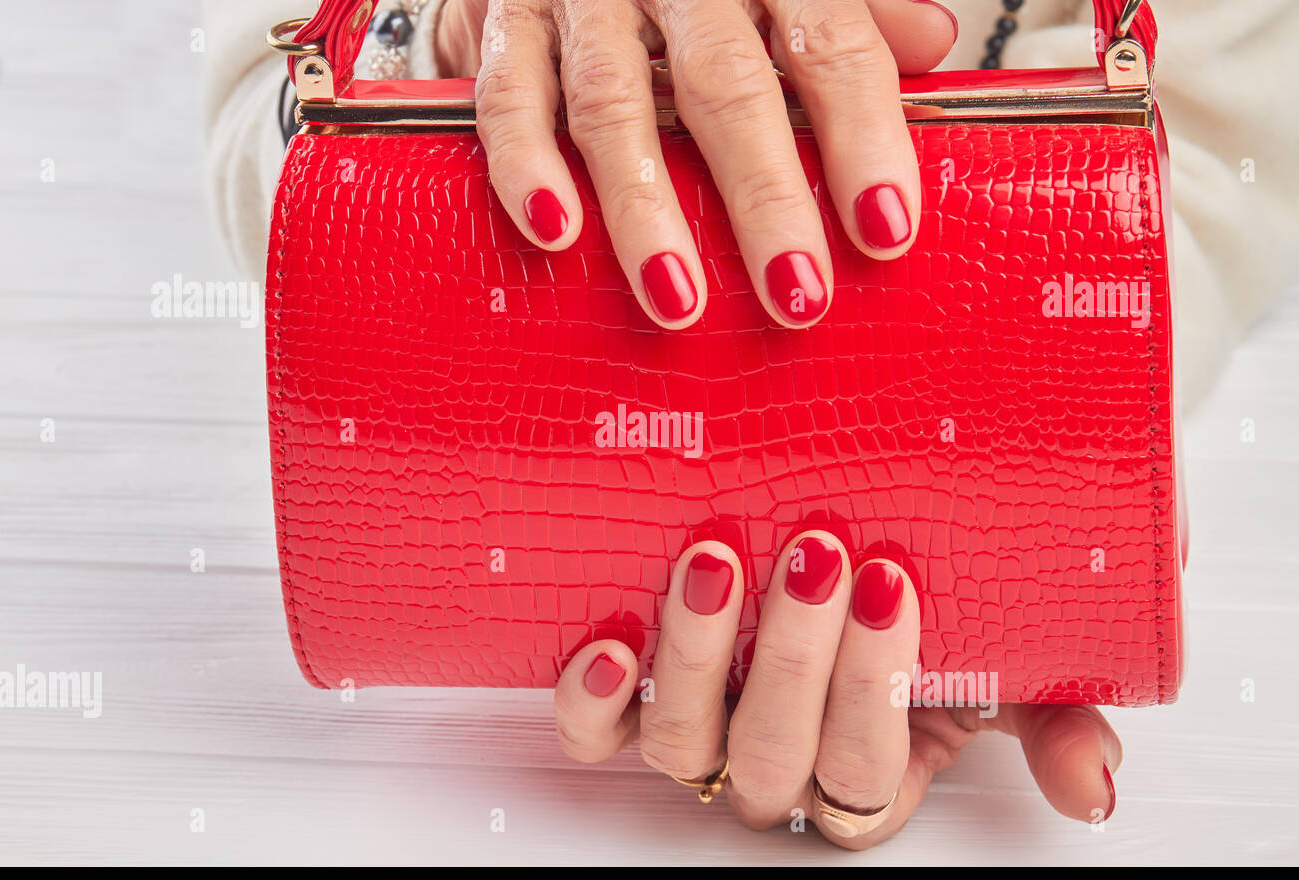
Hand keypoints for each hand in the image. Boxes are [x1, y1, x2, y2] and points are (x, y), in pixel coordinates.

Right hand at [435, 0, 956, 328]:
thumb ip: (851, 7)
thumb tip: (931, 43)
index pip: (831, 44)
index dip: (862, 136)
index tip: (885, 230)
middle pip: (728, 85)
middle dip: (764, 197)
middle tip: (796, 293)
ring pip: (614, 102)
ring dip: (645, 208)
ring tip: (680, 297)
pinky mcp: (501, 19)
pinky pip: (509, 96)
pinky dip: (526, 164)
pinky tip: (555, 232)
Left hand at [554, 532, 1123, 848]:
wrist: (852, 539)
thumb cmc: (931, 603)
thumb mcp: (1006, 656)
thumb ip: (1056, 715)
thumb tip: (1094, 787)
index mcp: (876, 765)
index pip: (868, 777)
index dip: (873, 697)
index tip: (888, 584)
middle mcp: (782, 759)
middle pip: (778, 756)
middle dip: (797, 660)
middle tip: (816, 556)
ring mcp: (706, 731)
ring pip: (685, 744)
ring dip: (698, 658)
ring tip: (718, 563)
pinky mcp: (634, 704)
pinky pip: (598, 735)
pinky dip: (593, 701)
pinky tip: (608, 642)